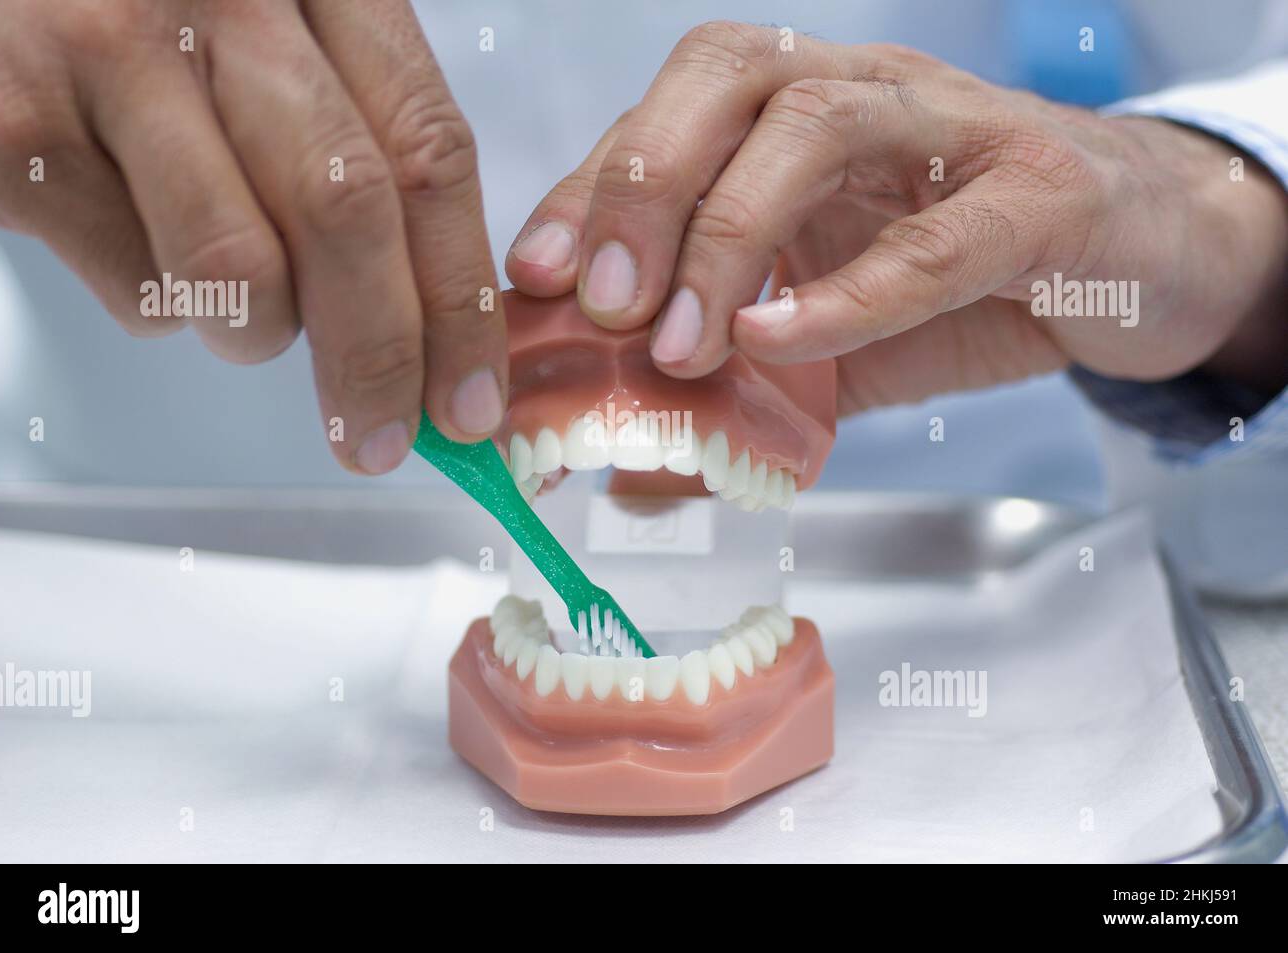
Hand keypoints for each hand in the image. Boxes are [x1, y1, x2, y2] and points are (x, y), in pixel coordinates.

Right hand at [0, 0, 506, 470]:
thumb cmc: (145, 18)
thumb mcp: (275, 44)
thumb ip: (357, 147)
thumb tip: (433, 331)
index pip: (429, 152)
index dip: (460, 294)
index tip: (472, 396)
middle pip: (348, 211)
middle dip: (379, 355)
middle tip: (383, 438)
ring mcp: (108, 51)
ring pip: (238, 268)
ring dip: (255, 333)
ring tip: (232, 304)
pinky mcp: (17, 127)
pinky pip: (136, 286)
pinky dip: (158, 306)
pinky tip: (135, 238)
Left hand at [505, 22, 1287, 413]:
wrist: (1136, 258)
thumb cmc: (970, 279)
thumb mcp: (830, 342)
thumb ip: (738, 395)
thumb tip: (631, 478)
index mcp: (793, 118)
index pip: (667, 119)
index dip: (589, 191)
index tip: (532, 280)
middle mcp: (859, 95)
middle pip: (726, 76)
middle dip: (642, 186)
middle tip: (599, 304)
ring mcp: (952, 128)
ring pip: (819, 121)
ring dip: (728, 230)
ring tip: (681, 343)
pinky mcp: (1041, 192)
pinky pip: (936, 233)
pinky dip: (848, 290)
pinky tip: (777, 340)